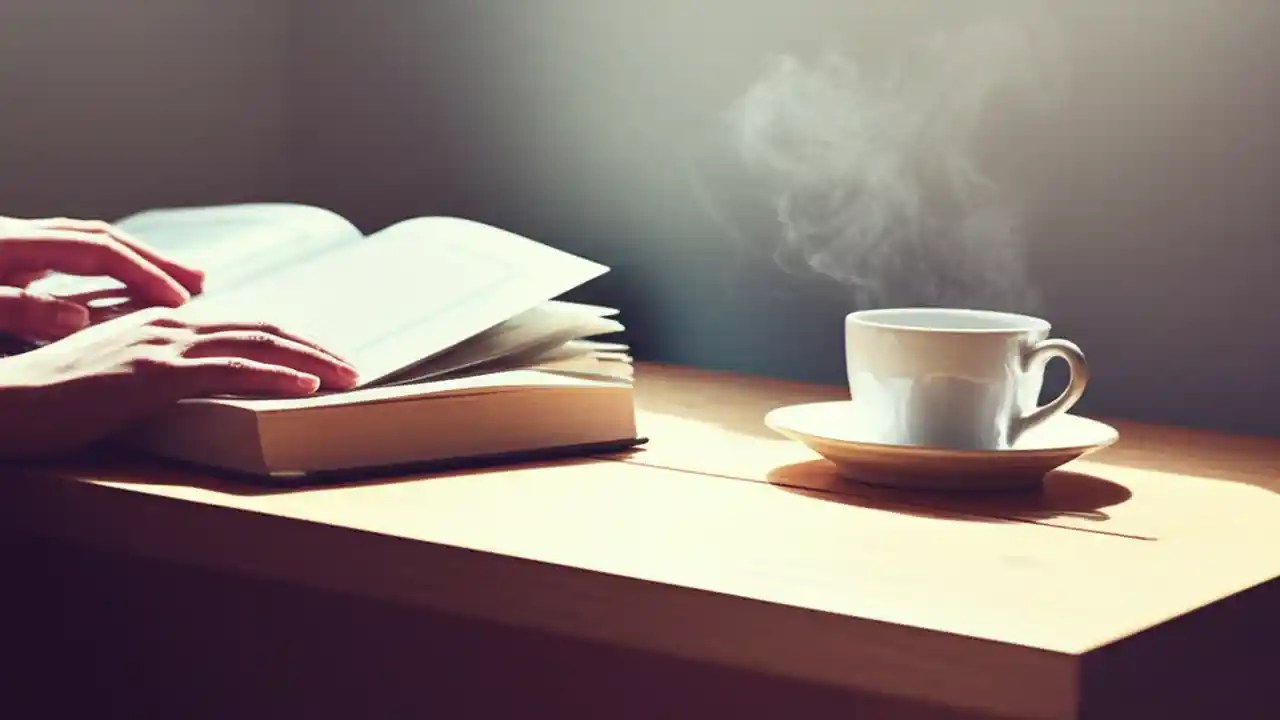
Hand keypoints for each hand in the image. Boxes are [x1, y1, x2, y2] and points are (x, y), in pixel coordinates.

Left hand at [0, 215, 204, 341]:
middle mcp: (22, 234)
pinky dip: (109, 262)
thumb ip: (19, 309)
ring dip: (136, 257)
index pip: (98, 252)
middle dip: (154, 259)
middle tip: (199, 280)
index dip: (143, 273)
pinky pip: (74, 250)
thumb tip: (78, 318)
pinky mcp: (9, 253)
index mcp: (13, 242)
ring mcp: (16, 240)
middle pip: (103, 238)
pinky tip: (121, 277)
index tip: (178, 299)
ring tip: (174, 277)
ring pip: (91, 240)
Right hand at [0, 308, 358, 457]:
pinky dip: (274, 377)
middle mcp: (169, 325)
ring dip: (310, 360)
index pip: (245, 328)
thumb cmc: (54, 400)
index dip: (291, 344)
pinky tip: (306, 387)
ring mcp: (162, 346)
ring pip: (256, 345)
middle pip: (263, 330)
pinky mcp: (153, 374)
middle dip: (315, 349)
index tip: (324, 363)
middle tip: (353, 369)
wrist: (3, 404)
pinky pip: (228, 371)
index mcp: (163, 323)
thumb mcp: (117, 379)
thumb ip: (159, 374)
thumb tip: (199, 386)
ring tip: (347, 376)